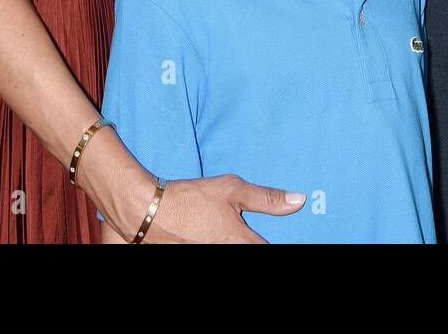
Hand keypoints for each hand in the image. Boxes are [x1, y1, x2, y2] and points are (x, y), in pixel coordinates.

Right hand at [112, 174, 306, 243]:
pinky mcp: (198, 256)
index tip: (280, 237)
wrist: (149, 212)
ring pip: (235, 252)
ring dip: (238, 242)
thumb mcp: (232, 189)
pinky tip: (213, 232)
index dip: (276, 242)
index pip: (269, 250)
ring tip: (225, 228)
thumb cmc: (192, 198)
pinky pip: (217, 251)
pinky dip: (222, 242)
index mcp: (241, 242)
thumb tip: (299, 201)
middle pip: (251, 250)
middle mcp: (227, 254)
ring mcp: (210, 257)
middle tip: (249, 230)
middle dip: (255, 241)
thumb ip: (267, 198)